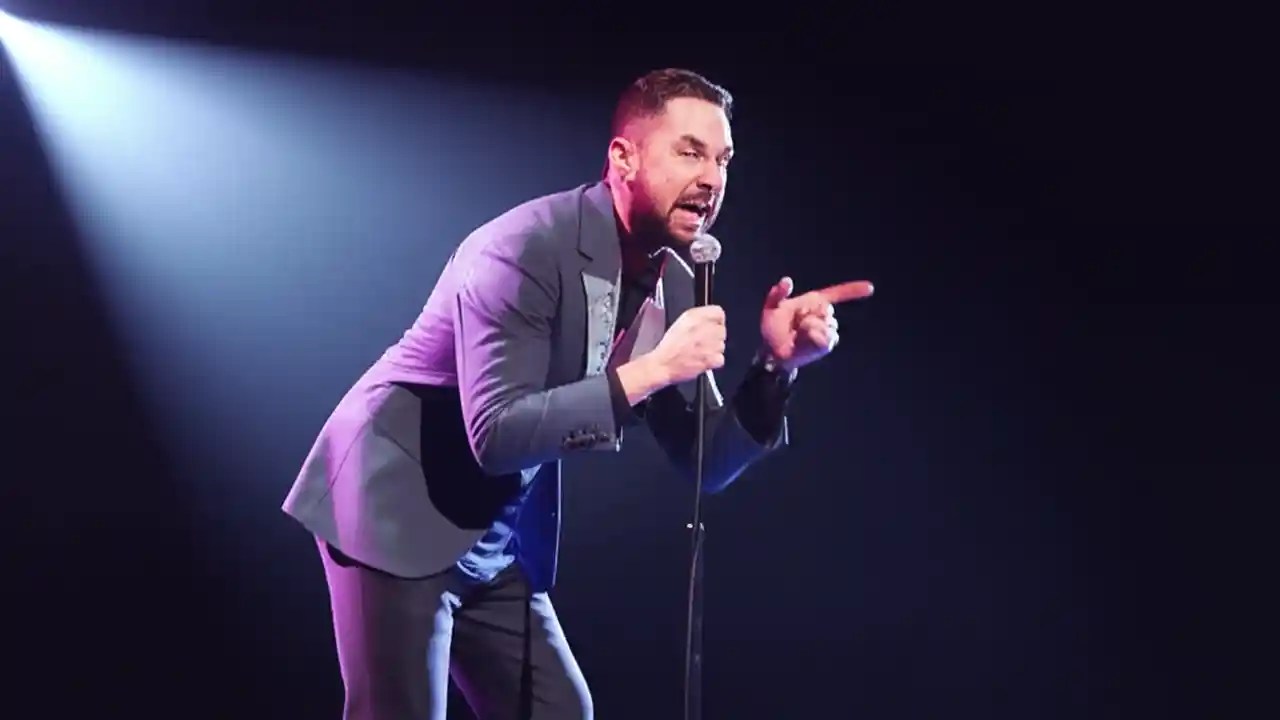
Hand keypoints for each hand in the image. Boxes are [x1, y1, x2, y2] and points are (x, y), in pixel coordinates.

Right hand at [647, 305, 726, 385]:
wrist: (663, 364)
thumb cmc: (669, 346)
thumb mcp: (681, 322)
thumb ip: (698, 317)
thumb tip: (710, 320)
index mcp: (695, 316)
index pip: (718, 312)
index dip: (715, 320)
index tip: (710, 325)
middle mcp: (705, 328)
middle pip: (721, 329)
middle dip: (714, 335)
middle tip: (702, 341)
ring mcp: (710, 344)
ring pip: (721, 344)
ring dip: (713, 348)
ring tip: (700, 351)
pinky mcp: (712, 359)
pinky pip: (720, 358)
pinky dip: (713, 360)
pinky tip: (702, 359)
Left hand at [758, 277, 873, 371]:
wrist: (773, 351)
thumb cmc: (772, 329)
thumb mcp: (771, 307)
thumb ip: (777, 293)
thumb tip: (787, 280)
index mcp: (813, 302)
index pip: (836, 293)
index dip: (853, 290)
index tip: (870, 288)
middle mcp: (824, 315)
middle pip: (826, 309)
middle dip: (808, 314)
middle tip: (794, 323)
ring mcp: (827, 330)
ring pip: (825, 323)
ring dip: (808, 328)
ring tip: (798, 334)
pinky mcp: (827, 344)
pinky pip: (824, 336)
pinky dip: (812, 337)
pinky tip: (803, 340)